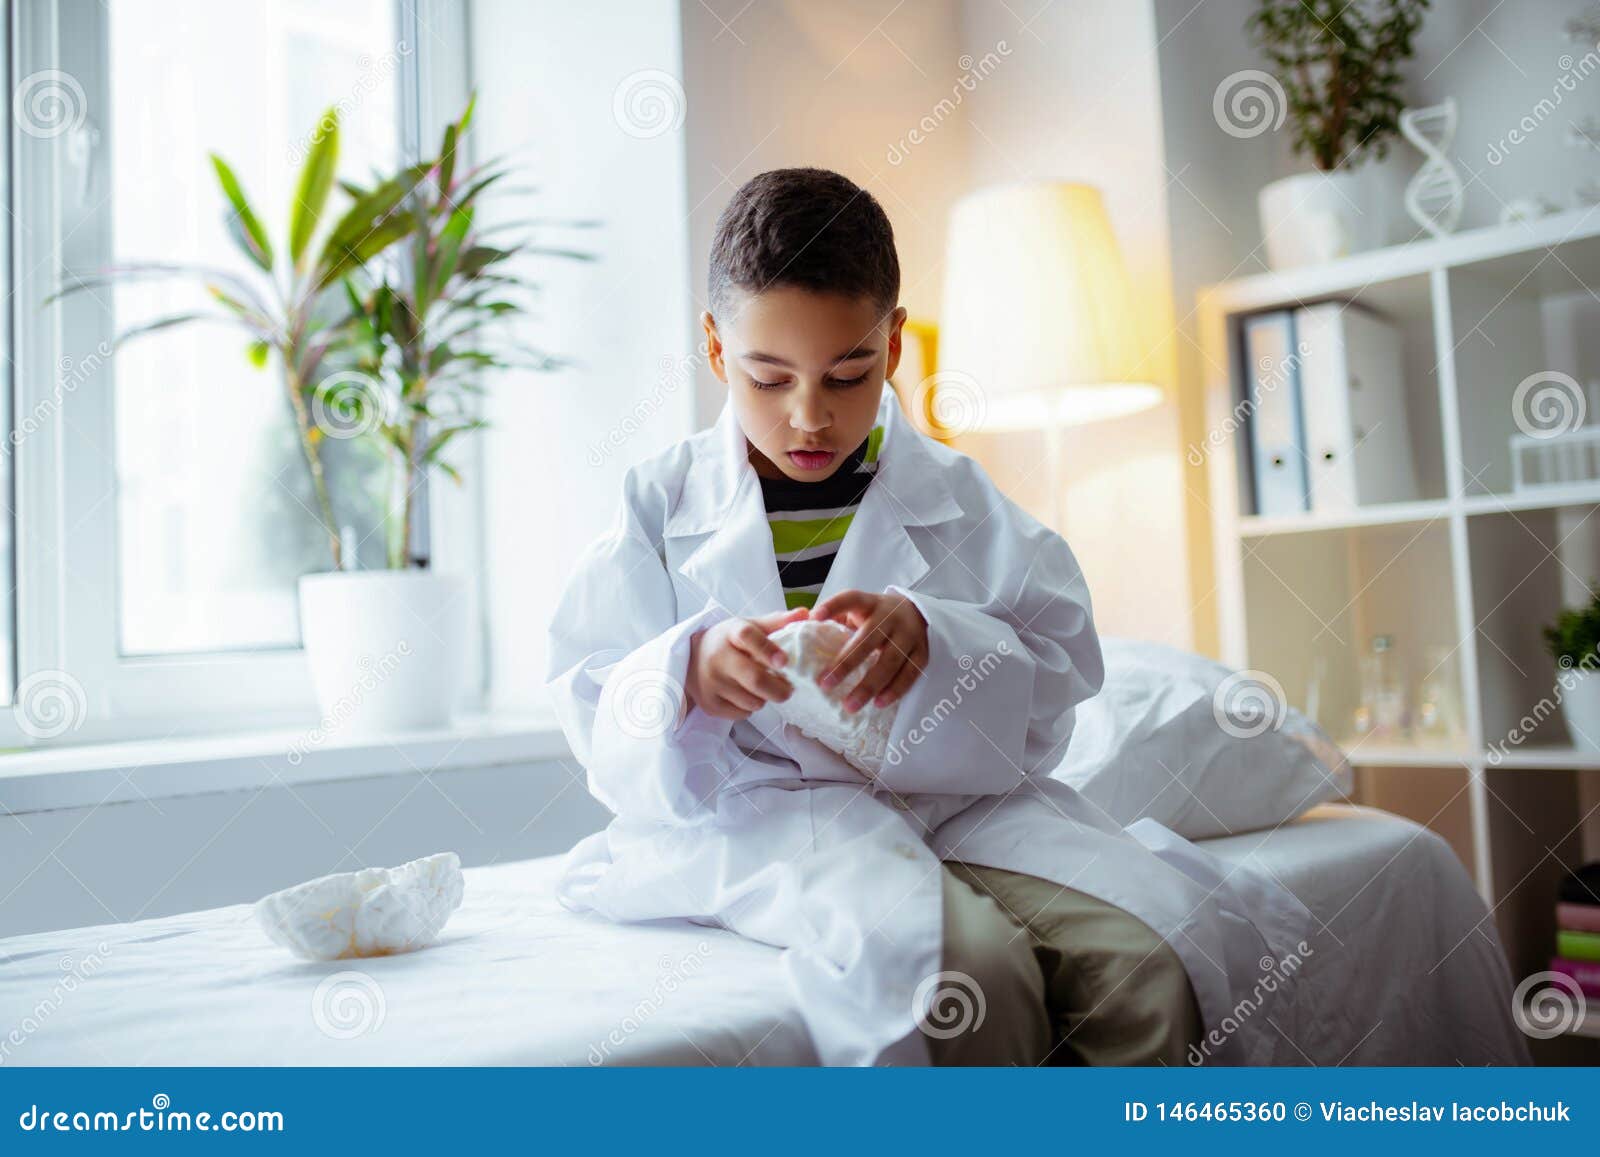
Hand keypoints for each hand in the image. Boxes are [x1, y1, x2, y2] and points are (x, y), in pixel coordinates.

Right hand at [685, 606, 808, 719]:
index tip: (784, 661)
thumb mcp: (748, 626)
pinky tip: (745, 694)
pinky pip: (742, 713)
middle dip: (779, 689)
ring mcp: (711, 683)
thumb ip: (777, 622)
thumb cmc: (727, 641)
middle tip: (789, 690)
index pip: (749, 637)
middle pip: (754, 679)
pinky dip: (750, 707)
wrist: (690, 658)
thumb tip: (806, 614)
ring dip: (764, 698)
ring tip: (761, 687)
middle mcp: (717, 658)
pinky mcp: (709, 704)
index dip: (768, 649)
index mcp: (730, 633)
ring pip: (752, 701)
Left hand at [811, 589, 928, 712]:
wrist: (916, 612)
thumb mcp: (857, 610)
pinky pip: (910, 673)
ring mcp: (909, 635)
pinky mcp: (922, 652)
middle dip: (846, 664)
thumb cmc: (875, 616)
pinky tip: (879, 703)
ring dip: (869, 685)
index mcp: (870, 603)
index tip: (815, 616)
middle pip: (869, 640)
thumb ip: (836, 619)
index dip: (833, 606)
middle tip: (825, 685)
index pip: (851, 599)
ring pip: (890, 661)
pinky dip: (895, 690)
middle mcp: (890, 617)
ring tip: (850, 705)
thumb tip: (801, 629)